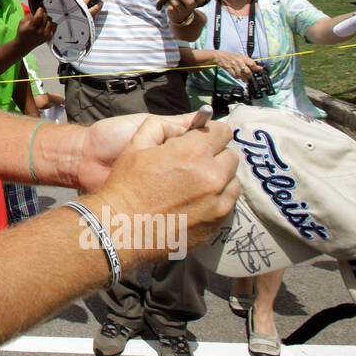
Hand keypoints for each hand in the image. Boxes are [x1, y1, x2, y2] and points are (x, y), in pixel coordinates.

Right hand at [16, 6, 55, 51]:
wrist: (24, 44)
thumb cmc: (22, 33)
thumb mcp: (22, 22)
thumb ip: (30, 15)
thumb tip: (37, 11)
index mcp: (32, 26)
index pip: (40, 15)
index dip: (40, 10)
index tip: (39, 9)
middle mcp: (40, 30)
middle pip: (46, 17)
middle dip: (43, 14)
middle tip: (39, 16)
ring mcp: (46, 34)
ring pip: (51, 21)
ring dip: (47, 19)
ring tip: (42, 21)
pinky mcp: (49, 37)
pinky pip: (55, 26)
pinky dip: (51, 24)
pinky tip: (46, 25)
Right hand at [91, 114, 239, 256]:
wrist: (122, 229)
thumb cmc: (126, 184)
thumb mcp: (136, 144)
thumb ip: (163, 127)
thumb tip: (187, 126)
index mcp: (194, 152)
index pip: (223, 131)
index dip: (210, 133)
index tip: (199, 140)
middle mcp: (212, 176)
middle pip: (231, 156)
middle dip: (215, 155)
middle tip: (195, 164)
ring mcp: (218, 203)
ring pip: (233, 182)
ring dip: (220, 178)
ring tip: (197, 185)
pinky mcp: (217, 223)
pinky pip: (228, 204)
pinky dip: (217, 200)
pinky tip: (196, 203)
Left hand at [166, 0, 207, 24]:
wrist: (180, 17)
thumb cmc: (184, 2)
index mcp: (197, 1)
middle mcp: (191, 7)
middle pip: (190, 3)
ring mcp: (183, 12)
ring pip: (178, 5)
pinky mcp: (175, 15)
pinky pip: (171, 9)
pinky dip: (168, 3)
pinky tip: (167, 0)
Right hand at [209, 50, 260, 80]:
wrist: (219, 56)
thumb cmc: (230, 56)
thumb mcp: (240, 56)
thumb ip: (248, 61)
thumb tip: (256, 66)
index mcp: (243, 57)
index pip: (252, 64)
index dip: (257, 68)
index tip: (261, 70)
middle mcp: (239, 61)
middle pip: (247, 71)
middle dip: (250, 76)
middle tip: (250, 78)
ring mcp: (233, 65)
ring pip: (241, 74)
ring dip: (243, 78)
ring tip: (245, 79)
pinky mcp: (228, 68)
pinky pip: (234, 75)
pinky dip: (237, 77)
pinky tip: (238, 76)